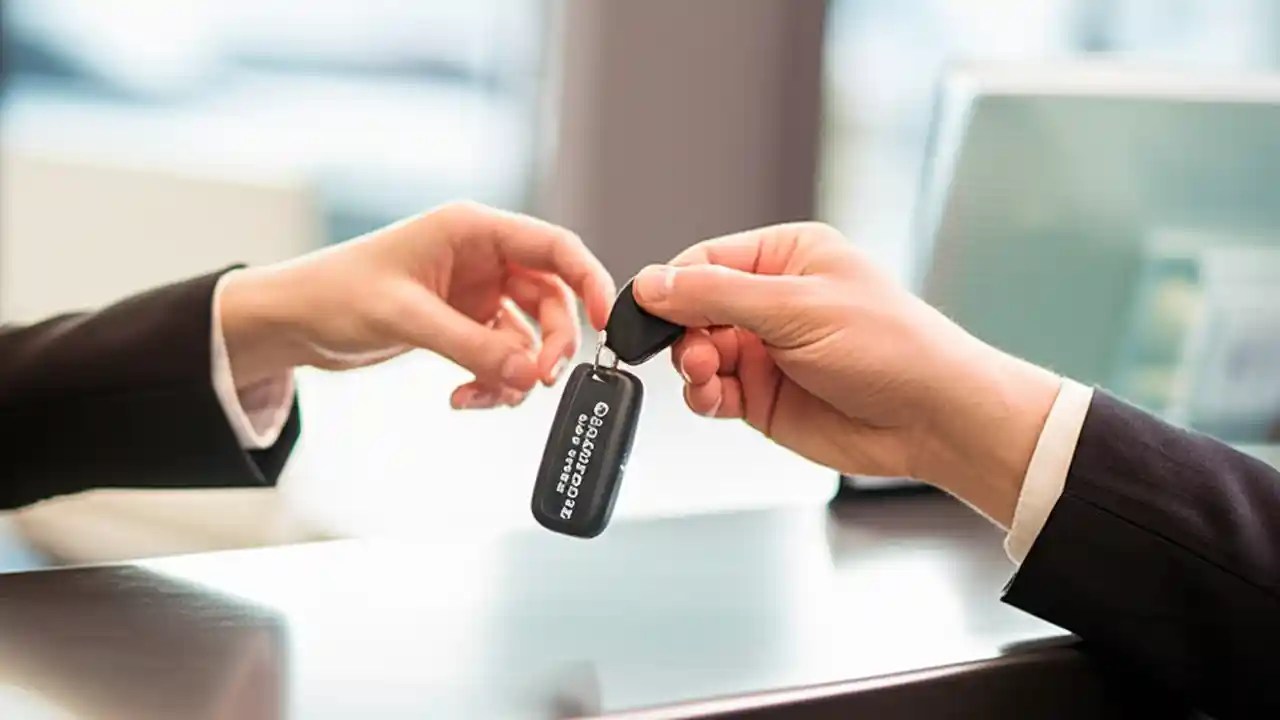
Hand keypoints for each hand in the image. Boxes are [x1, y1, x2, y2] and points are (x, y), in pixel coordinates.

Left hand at [219, 201, 615, 408]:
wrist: (292, 321)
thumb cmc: (334, 293)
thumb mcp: (406, 317)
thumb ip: (473, 346)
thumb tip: (530, 376)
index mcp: (472, 230)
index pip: (554, 246)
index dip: (589, 280)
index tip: (605, 323)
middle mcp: (482, 257)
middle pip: (551, 299)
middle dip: (550, 344)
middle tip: (538, 379)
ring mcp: (475, 293)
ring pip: (529, 334)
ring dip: (517, 371)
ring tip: (485, 395)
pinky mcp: (462, 324)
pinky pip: (502, 355)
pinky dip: (493, 381)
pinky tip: (464, 397)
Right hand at [632, 223, 1058, 525]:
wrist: (932, 418)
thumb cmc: (892, 347)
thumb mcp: (797, 307)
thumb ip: (717, 295)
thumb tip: (653, 283)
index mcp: (787, 256)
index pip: (706, 261)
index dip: (672, 285)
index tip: (648, 308)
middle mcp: (773, 301)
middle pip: (694, 309)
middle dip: (683, 331)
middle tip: (696, 352)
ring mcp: (767, 350)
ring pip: (698, 353)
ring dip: (692, 366)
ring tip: (708, 376)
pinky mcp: (765, 396)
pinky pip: (713, 391)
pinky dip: (704, 396)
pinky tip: (714, 398)